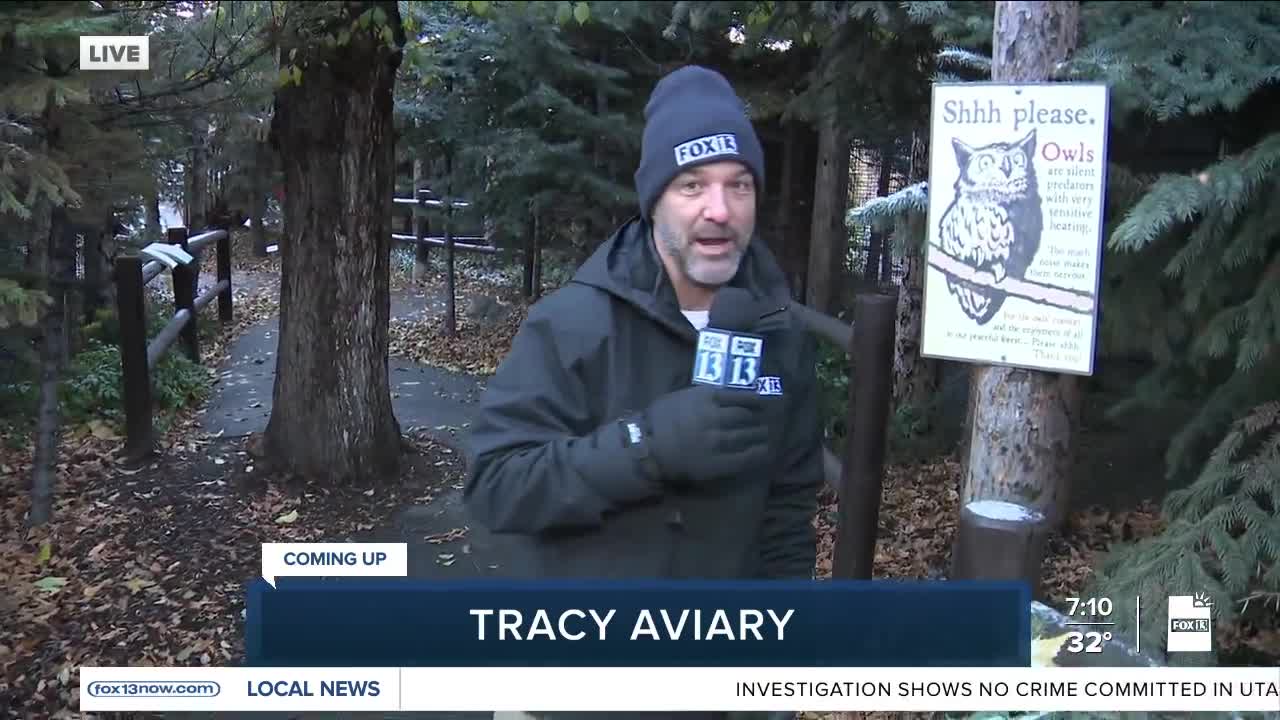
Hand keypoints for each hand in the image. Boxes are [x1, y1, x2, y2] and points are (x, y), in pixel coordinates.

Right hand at [643, 385, 770, 486]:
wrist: (646, 448)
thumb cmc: (659, 420)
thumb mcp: (681, 397)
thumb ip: (704, 396)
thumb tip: (726, 396)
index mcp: (707, 397)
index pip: (742, 396)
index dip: (755, 400)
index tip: (761, 403)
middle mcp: (717, 416)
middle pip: (747, 416)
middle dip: (758, 419)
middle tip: (762, 421)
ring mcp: (719, 440)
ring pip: (749, 435)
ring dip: (760, 434)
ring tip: (764, 435)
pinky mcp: (720, 462)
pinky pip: (747, 457)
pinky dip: (758, 453)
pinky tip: (763, 451)